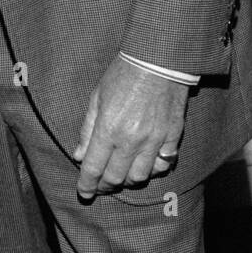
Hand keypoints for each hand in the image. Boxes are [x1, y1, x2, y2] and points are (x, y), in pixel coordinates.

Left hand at [73, 56, 188, 199]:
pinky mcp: (172, 137)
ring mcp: (154, 141)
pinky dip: (152, 170)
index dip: (86, 184)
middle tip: (100, 186)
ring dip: (127, 180)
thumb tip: (79, 155)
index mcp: (109, 128)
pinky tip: (145, 165)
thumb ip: (87, 128)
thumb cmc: (123, 74)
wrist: (158, 60)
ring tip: (120, 176)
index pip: (94, 167)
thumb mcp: (97, 97)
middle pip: (116, 178)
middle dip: (105, 186)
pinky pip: (163, 166)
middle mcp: (132, 140)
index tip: (83, 193)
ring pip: (140, 177)